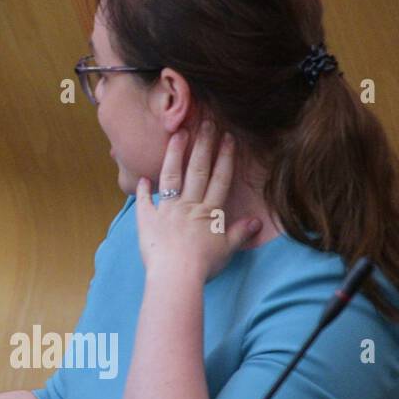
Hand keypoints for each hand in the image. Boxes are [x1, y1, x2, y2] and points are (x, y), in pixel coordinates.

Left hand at [134, 121, 262, 282]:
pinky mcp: (147, 219)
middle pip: (198, 170)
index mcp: (209, 211)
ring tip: (177, 134)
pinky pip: (145, 201)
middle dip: (203, 145)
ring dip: (175, 154)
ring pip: (172, 176)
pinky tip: (141, 177)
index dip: (225, 158)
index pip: (220, 179)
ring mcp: (167, 209)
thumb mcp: (227, 249)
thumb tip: (256, 222)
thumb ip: (239, 233)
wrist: (176, 274)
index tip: (228, 138)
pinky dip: (142, 189)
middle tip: (206, 123)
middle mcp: (189, 205)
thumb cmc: (203, 265)